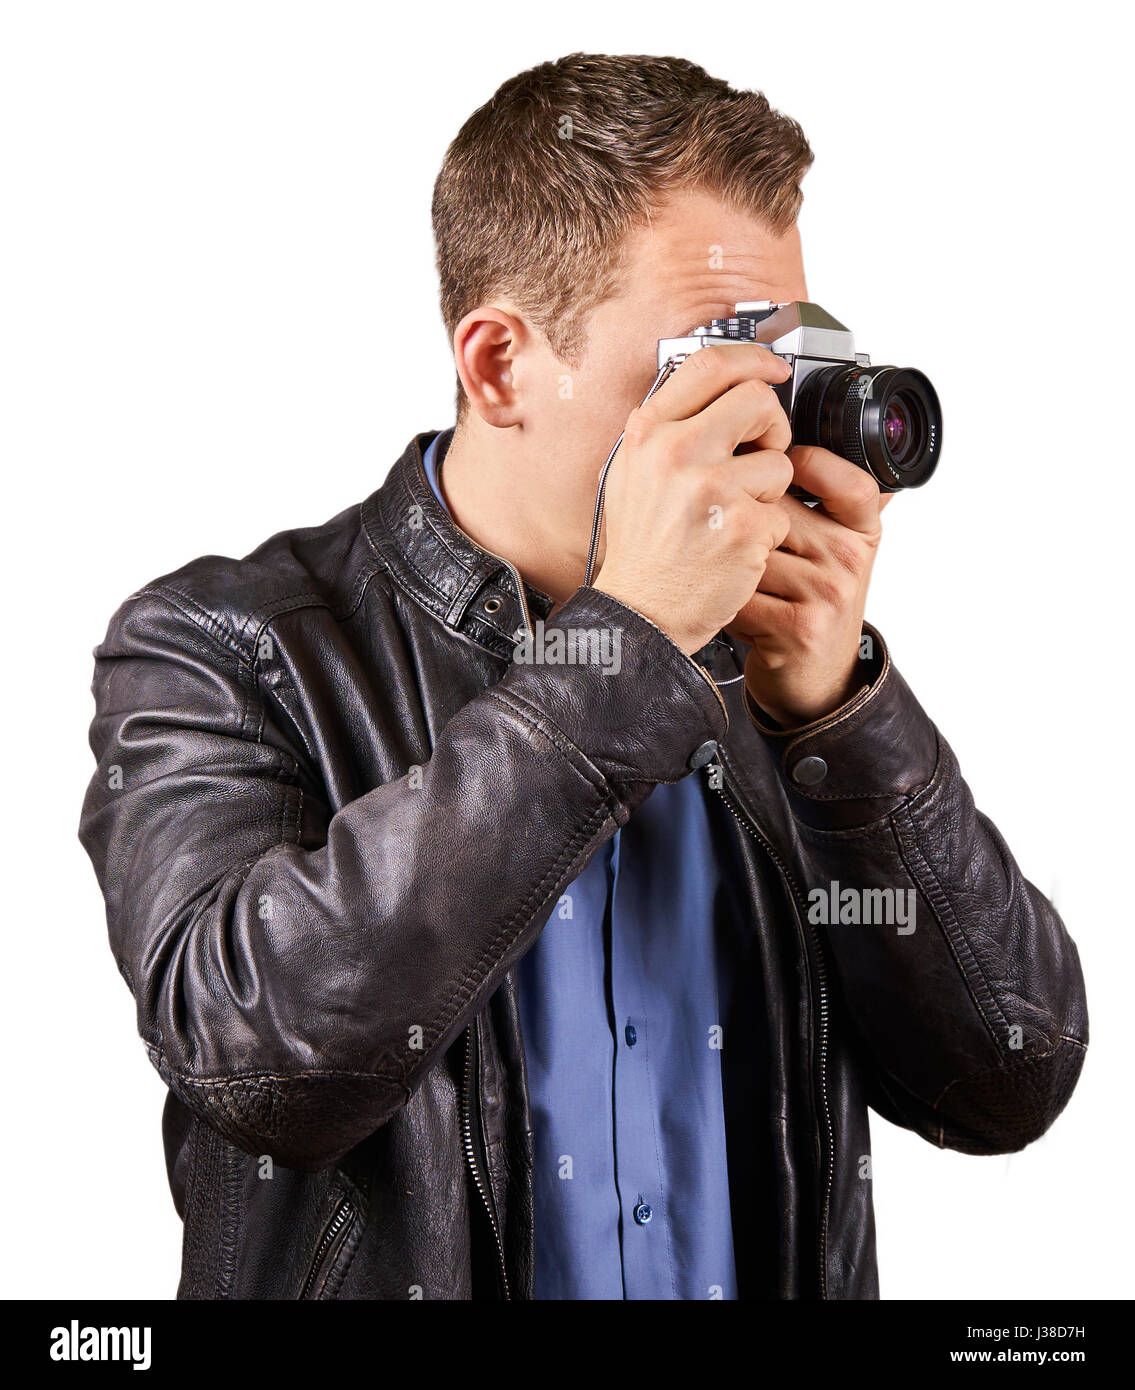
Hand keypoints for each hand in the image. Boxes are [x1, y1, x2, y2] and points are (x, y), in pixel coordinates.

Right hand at [593, 344, 794, 655]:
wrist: (639, 614)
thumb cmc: (641, 550)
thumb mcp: (633, 474)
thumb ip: (670, 430)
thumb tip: (721, 393)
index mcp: (649, 433)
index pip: (710, 364)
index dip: (752, 360)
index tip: (773, 370)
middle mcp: (677, 453)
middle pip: (758, 401)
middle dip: (772, 427)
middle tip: (763, 453)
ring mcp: (711, 489)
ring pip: (779, 463)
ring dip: (769, 493)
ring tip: (735, 517)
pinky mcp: (743, 527)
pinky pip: (782, 514)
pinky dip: (767, 535)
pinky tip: (735, 549)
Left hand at [728, 445, 890, 725]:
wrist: (813, 680)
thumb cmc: (809, 603)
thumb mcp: (832, 548)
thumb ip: (825, 499)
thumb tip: (799, 432)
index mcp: (862, 531)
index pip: (852, 483)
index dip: (815, 466)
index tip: (781, 465)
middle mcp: (851, 559)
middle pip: (778, 510)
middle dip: (739, 518)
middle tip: (721, 530)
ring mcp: (828, 594)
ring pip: (750, 549)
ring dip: (722, 560)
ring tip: (720, 571)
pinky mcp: (799, 627)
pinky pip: (740, 589)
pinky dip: (719, 594)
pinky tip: (722, 600)